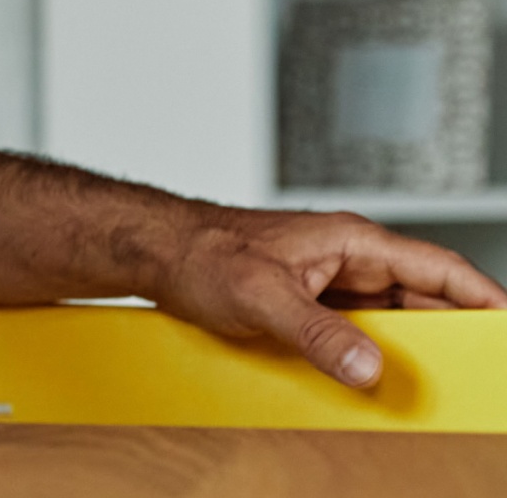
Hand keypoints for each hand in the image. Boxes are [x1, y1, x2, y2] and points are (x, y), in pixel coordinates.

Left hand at [147, 206, 506, 387]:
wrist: (154, 253)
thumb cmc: (201, 253)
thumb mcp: (262, 296)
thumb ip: (318, 332)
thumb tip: (368, 366)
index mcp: (352, 242)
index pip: (439, 268)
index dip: (482, 296)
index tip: (506, 325)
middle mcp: (349, 260)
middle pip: (423, 298)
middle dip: (451, 332)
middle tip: (474, 372)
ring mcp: (331, 284)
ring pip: (391, 320)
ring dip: (407, 350)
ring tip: (428, 384)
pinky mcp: (311, 307)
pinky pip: (357, 334)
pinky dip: (369, 357)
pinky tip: (371, 382)